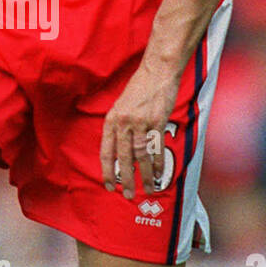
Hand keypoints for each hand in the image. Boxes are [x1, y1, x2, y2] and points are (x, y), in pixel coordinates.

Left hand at [100, 62, 180, 200]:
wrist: (157, 71)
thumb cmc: (139, 88)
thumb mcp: (121, 106)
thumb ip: (118, 127)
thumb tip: (118, 150)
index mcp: (111, 120)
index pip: (106, 152)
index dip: (107, 171)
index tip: (109, 185)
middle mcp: (124, 123)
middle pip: (124, 158)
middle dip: (126, 179)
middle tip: (127, 195)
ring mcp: (141, 123)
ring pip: (142, 156)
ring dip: (145, 176)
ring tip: (147, 190)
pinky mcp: (158, 122)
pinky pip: (157, 148)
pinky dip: (158, 163)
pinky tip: (159, 174)